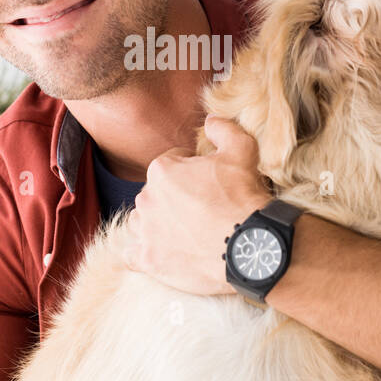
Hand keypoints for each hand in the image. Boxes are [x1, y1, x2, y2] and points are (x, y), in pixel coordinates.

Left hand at [123, 114, 272, 294]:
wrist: (248, 247)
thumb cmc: (243, 198)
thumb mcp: (242, 150)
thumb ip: (223, 129)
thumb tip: (211, 120)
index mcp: (162, 170)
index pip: (169, 165)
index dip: (189, 172)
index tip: (206, 184)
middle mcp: (146, 198)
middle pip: (155, 193)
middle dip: (173, 199)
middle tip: (200, 210)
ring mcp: (145, 231)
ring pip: (141, 222)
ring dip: (156, 224)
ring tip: (184, 232)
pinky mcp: (147, 260)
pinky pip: (132, 254)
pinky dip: (143, 253)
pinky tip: (161, 253)